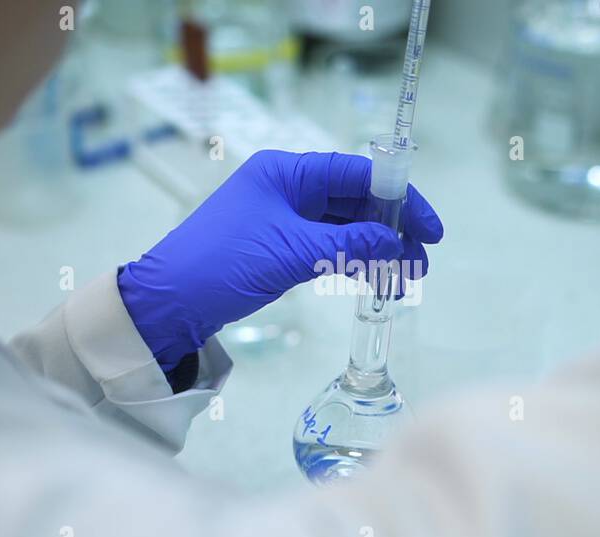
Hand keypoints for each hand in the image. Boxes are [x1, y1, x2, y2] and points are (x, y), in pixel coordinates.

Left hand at [118, 150, 443, 371]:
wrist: (170, 301)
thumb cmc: (224, 263)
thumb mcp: (291, 253)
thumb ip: (349, 245)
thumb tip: (397, 244)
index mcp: (287, 171)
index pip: (357, 174)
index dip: (400, 198)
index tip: (429, 227)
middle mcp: (289, 187)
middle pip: (355, 200)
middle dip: (391, 229)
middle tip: (421, 261)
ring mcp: (284, 217)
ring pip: (345, 226)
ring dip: (376, 249)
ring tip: (405, 277)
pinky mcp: (280, 245)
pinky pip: (328, 246)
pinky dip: (353, 260)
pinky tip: (376, 277)